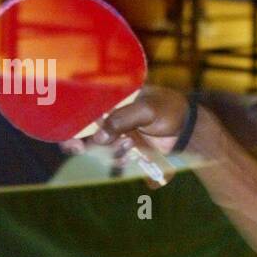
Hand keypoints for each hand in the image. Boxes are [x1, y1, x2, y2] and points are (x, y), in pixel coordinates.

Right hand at [60, 85, 191, 159]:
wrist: (188, 129)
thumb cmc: (169, 110)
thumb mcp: (147, 110)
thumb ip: (122, 120)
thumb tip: (98, 137)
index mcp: (110, 98)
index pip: (80, 108)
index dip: (69, 123)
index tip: (71, 137)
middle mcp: (108, 114)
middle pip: (81, 131)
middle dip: (79, 142)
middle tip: (80, 147)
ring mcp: (115, 132)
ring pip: (98, 148)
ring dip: (110, 150)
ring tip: (131, 144)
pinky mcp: (124, 147)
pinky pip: (112, 157)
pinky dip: (119, 159)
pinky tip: (132, 156)